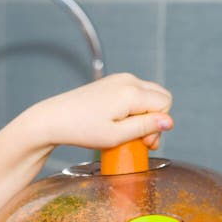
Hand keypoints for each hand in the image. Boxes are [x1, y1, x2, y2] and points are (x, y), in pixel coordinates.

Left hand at [24, 72, 172, 151]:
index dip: (158, 126)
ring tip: (128, 133)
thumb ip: (145, 128)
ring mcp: (119, 79)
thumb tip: (169, 122)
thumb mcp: (116, 136)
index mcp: (131, 92)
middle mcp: (128, 80)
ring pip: (149, 95)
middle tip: (139, 140)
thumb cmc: (80, 130)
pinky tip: (119, 123)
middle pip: (161, 97)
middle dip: (155, 119)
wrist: (52, 120)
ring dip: (145, 114)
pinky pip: (134, 94)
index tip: (144, 143)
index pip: (165, 104)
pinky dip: (133, 109)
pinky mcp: (111, 82)